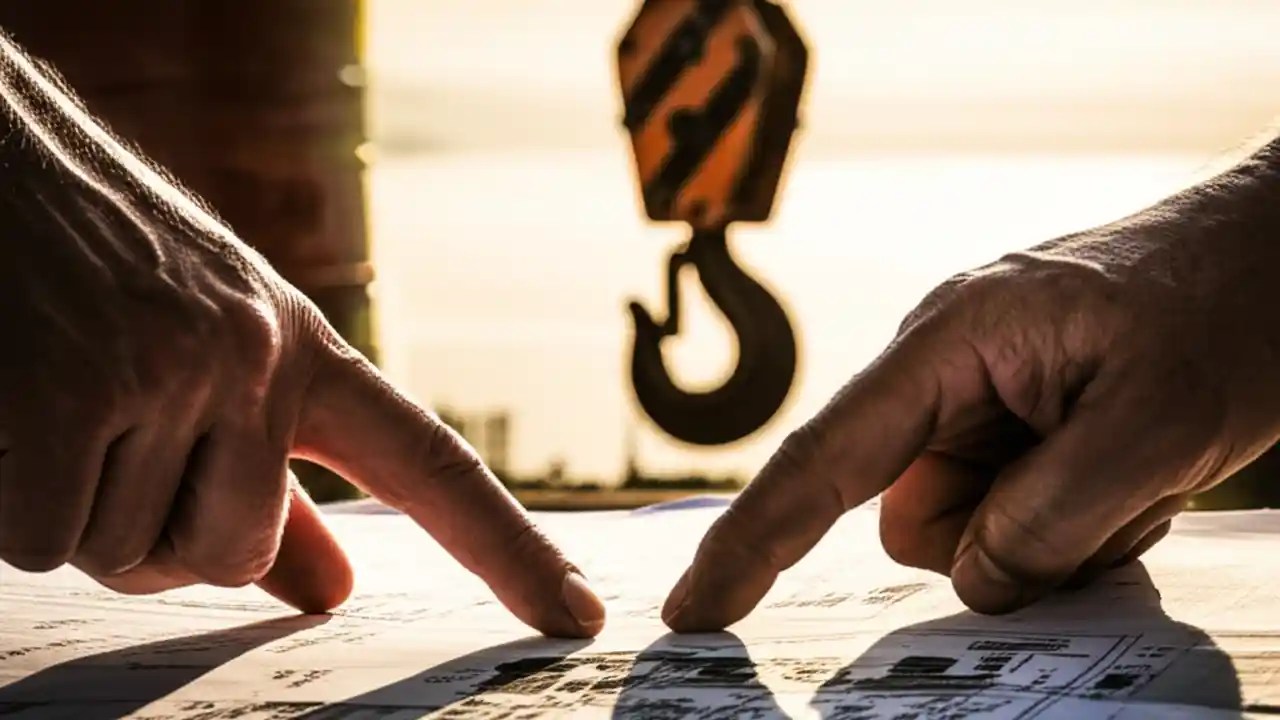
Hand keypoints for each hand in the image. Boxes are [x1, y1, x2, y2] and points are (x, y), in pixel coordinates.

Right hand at [0, 40, 604, 637]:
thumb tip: (329, 590)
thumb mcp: (216, 355)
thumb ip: (271, 482)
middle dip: (166, 541)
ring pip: (128, 557)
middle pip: (234, 556)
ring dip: (83, 511)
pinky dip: (17, 506)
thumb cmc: (113, 274)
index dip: (509, 548)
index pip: (433, 467)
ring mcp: (166, 374)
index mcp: (304, 353)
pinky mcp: (64, 399)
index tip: (576, 614)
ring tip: (60, 404)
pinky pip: (44, 541)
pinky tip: (16, 417)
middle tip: (112, 447)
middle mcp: (256, 359)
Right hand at [662, 148, 1279, 630]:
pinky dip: (1063, 522)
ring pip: (962, 529)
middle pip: (909, 517)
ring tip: (1129, 474)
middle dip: (999, 543)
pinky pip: (1005, 514)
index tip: (694, 610)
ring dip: (1044, 536)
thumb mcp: (1155, 426)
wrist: (1273, 253)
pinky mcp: (1008, 422)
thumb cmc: (1222, 307)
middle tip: (1108, 499)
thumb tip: (976, 578)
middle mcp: (941, 371)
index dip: (749, 544)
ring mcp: (975, 399)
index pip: (821, 460)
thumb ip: (1046, 521)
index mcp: (947, 343)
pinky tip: (1123, 472)